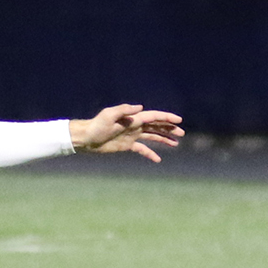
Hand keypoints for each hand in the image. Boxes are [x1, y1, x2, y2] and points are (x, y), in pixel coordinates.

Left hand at [69, 104, 184, 162]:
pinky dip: (150, 153)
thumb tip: (140, 107)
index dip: (166, 118)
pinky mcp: (127, 145)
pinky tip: (158, 160)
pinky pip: (142, 149)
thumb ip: (124, 110)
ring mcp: (131, 136)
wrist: (86, 138)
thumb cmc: (96, 125)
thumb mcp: (109, 115)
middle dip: (169, 129)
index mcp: (133, 118)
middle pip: (156, 126)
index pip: (153, 117)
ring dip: (164, 139)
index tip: (178, 121)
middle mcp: (135, 126)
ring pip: (152, 136)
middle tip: (182, 133)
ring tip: (176, 143)